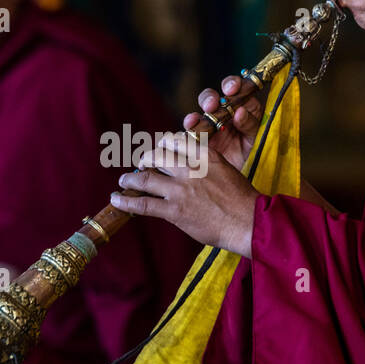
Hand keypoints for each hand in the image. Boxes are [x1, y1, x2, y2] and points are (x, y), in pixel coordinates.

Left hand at [111, 132, 258, 257]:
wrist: (248, 222)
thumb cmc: (242, 200)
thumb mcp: (227, 171)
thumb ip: (207, 166)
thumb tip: (191, 168)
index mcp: (205, 156)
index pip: (176, 141)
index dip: (164, 144)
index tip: (160, 148)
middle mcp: (190, 169)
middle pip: (158, 155)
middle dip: (146, 158)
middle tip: (141, 164)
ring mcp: (180, 190)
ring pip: (146, 177)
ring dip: (130, 178)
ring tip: (124, 181)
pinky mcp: (174, 211)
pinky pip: (143, 204)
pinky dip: (126, 201)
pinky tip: (116, 200)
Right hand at [182, 74, 262, 172]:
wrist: (238, 181)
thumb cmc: (251, 156)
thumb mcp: (256, 139)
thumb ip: (250, 124)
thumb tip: (240, 112)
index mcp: (243, 107)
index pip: (237, 88)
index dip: (233, 84)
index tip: (231, 89)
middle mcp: (224, 112)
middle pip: (213, 97)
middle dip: (210, 98)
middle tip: (212, 105)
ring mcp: (208, 124)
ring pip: (199, 111)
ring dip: (197, 113)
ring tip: (199, 118)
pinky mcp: (196, 138)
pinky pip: (189, 129)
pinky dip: (188, 126)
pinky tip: (190, 126)